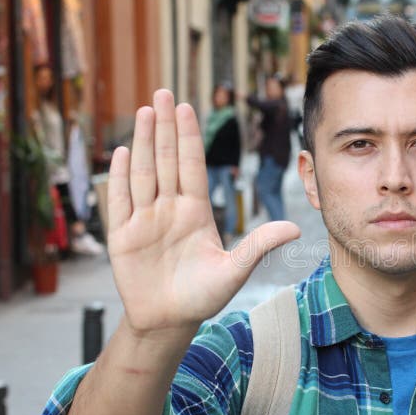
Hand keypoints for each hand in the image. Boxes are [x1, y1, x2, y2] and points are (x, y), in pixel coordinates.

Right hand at [107, 90, 299, 338]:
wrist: (169, 322)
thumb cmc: (203, 297)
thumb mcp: (234, 270)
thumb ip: (259, 246)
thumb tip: (296, 228)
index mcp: (196, 212)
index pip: (192, 166)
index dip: (190, 137)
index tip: (188, 107)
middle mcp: (170, 209)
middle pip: (167, 160)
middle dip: (166, 127)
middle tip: (164, 92)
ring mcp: (145, 220)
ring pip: (143, 172)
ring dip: (144, 142)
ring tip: (145, 110)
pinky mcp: (123, 236)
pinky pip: (120, 200)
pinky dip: (119, 177)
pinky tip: (122, 151)